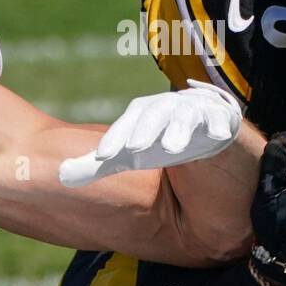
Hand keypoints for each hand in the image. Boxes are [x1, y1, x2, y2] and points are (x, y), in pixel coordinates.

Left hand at [59, 80, 241, 187]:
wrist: (217, 157)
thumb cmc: (167, 153)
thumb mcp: (131, 160)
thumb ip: (98, 168)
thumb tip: (60, 175)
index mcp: (147, 116)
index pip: (130, 120)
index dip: (117, 136)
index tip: (103, 156)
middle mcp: (171, 110)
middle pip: (155, 113)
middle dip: (143, 130)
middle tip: (133, 151)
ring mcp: (199, 113)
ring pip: (185, 115)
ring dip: (177, 129)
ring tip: (172, 148)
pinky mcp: (225, 121)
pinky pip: (219, 119)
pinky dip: (214, 125)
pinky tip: (212, 137)